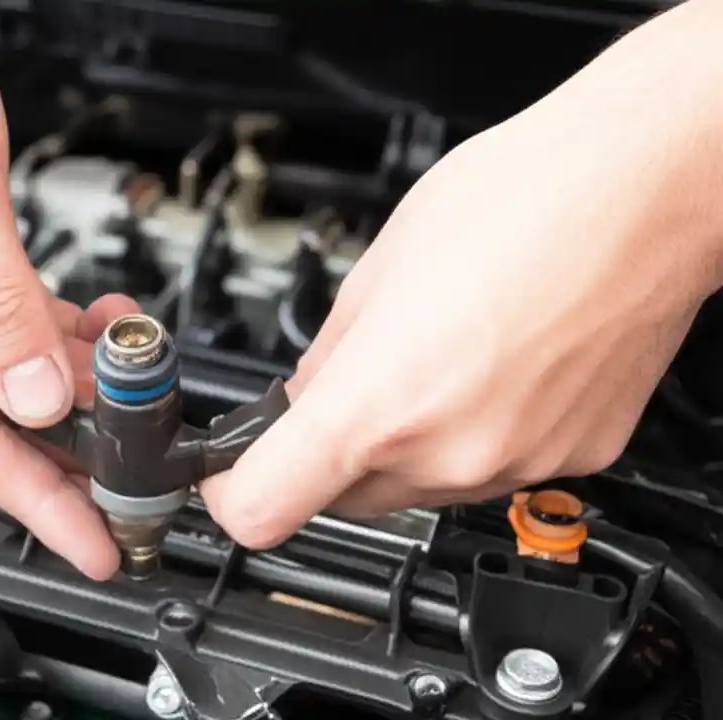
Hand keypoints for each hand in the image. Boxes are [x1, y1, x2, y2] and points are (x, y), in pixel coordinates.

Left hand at [201, 0, 722, 548]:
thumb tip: (301, 400)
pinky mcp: (573, 457)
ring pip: (418, 487)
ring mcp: (518, 462)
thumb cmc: (524, 198)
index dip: (231, 492)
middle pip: (343, 498)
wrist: (647, 185)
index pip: (263, 508)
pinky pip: (491, 467)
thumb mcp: (378, 269)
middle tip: (348, 385)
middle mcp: (451, 451)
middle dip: (328, 454)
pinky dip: (473, 433)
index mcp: (380, 401)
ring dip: (404, 443)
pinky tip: (490, 368)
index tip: (230, 472)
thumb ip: (327, 356)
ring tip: (436, 356)